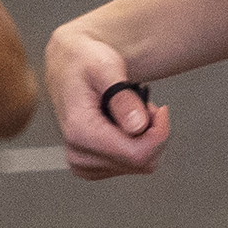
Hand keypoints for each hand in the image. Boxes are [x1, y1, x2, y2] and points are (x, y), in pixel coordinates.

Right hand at [44, 25, 170, 179]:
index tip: (159, 110)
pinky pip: (129, 165)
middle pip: (140, 162)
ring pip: (138, 166)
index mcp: (80, 131)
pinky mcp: (90, 165)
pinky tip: (125, 124)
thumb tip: (138, 126)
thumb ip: (122, 98)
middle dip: (152, 133)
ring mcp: (83, 163)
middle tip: (142, 105)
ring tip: (130, 110)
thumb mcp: (105, 67)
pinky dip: (136, 144)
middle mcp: (79, 153)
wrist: (67, 65)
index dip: (159, 133)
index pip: (136, 154)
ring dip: (144, 138)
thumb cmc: (84, 62)